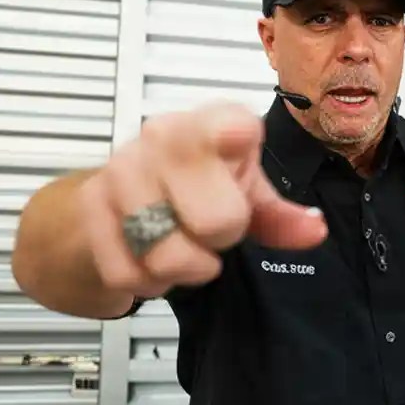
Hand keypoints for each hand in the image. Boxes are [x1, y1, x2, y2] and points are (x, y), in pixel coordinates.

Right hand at [78, 102, 327, 297]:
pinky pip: (129, 272)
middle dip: (221, 239)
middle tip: (214, 230)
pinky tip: (150, 257)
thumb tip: (313, 229)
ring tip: (184, 247)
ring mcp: (121, 170)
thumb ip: (280, 215)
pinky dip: (147, 281)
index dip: (234, 139)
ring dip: (185, 267)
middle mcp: (162, 136)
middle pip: (215, 221)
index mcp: (212, 124)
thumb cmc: (197, 183)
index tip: (237, 141)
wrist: (119, 192)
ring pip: (168, 254)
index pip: (229, 125)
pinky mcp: (91, 207)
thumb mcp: (245, 192)